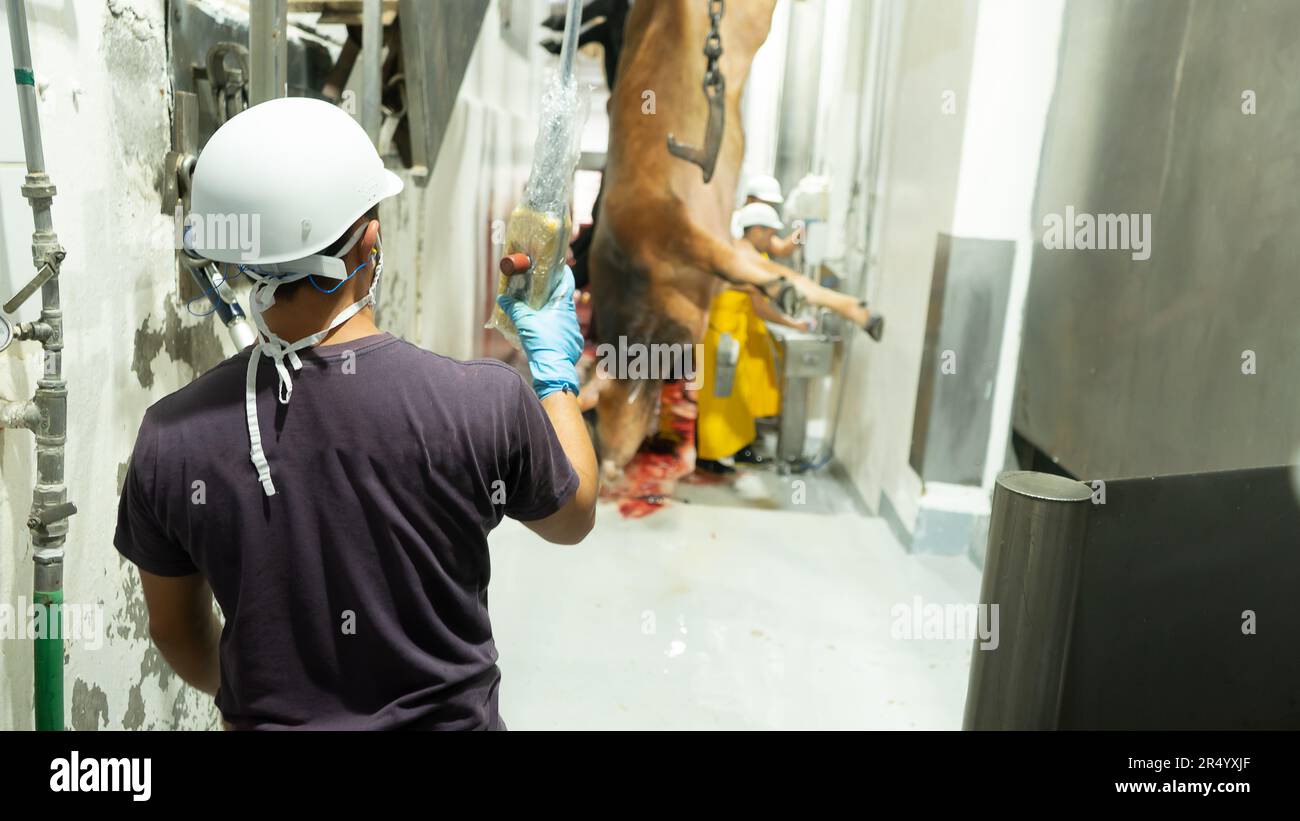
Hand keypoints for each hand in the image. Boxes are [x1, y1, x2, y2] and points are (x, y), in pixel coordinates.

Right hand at [498, 267, 582, 398]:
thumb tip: (502, 298)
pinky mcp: (573, 344)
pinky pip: (565, 332)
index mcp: (564, 305)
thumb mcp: (524, 322)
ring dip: (554, 314)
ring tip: (541, 314)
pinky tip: (546, 333)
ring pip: (564, 317)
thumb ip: (513, 308)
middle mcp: (572, 316)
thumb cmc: (542, 342)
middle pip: (564, 299)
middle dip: (553, 295)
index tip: (555, 268)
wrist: (553, 370)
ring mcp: (574, 331)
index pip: (567, 281)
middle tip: (541, 291)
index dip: (562, 273)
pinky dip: (556, 330)